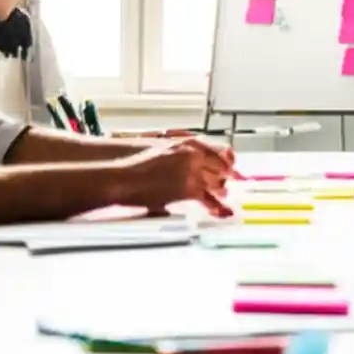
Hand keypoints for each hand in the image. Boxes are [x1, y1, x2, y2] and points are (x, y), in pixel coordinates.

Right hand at [116, 142, 233, 217]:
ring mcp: (193, 173)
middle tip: (228, 182)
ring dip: (220, 190)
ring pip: (217, 182)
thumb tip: (186, 160)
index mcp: (187, 144)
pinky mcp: (188, 190)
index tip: (231, 167)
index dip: (227, 161)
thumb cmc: (135, 164)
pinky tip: (220, 210)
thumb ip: (177, 153)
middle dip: (224, 177)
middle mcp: (193, 156)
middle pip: (220, 168)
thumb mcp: (160, 148)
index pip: (219, 151)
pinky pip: (208, 198)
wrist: (123, 176)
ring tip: (223, 194)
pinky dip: (216, 205)